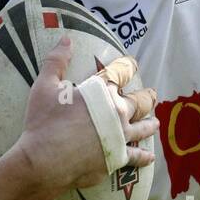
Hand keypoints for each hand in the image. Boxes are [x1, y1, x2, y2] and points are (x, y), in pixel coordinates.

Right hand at [15, 34, 158, 194]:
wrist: (45, 160)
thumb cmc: (43, 122)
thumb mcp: (44, 86)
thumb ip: (56, 61)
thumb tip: (66, 39)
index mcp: (101, 92)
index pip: (120, 73)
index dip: (127, 66)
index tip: (132, 64)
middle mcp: (117, 112)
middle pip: (138, 101)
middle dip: (145, 97)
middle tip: (152, 95)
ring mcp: (120, 137)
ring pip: (142, 128)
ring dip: (150, 124)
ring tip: (156, 123)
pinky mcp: (117, 159)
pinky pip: (136, 157)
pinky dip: (144, 156)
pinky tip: (150, 156)